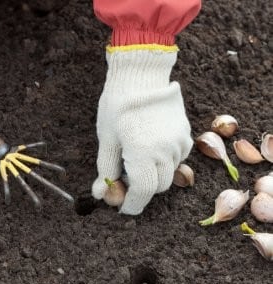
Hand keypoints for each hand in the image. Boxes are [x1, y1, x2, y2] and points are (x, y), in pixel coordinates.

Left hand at [92, 49, 192, 214]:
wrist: (141, 75)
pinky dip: (165, 162)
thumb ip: (105, 169)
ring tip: (139, 160)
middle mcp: (165, 151)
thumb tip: (99, 194)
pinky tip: (153, 149)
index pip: (142, 191)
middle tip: (127, 180)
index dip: (132, 204)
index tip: (123, 208)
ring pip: (170, 174)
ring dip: (154, 175)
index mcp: (143, 153)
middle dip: (142, 189)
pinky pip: (178, 159)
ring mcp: (178, 142)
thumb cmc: (118, 105)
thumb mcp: (107, 138)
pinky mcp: (185, 134)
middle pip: (158, 186)